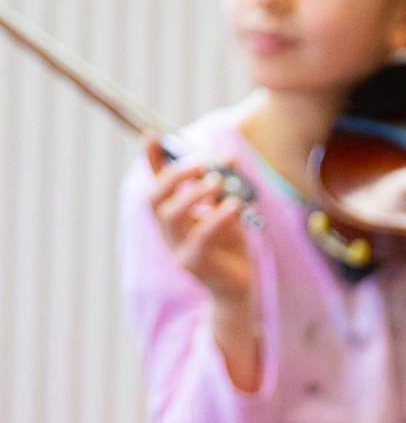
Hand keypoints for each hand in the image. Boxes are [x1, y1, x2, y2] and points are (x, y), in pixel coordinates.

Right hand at [146, 139, 253, 304]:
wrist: (236, 287)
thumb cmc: (228, 247)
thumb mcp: (225, 212)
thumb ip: (222, 190)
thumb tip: (228, 159)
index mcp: (171, 216)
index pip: (155, 184)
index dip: (151, 161)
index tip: (152, 135)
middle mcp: (168, 230)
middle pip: (154, 198)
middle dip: (173, 176)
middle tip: (198, 162)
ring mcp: (177, 247)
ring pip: (171, 216)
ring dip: (192, 194)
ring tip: (216, 182)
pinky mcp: (194, 262)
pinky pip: (200, 236)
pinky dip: (216, 217)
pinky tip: (233, 206)